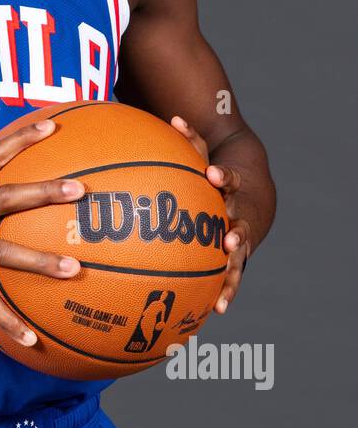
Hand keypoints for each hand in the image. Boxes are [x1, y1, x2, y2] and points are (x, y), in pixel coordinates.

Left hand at [170, 115, 250, 312]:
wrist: (255, 196)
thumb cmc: (217, 177)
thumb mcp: (205, 156)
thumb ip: (191, 140)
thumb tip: (173, 117)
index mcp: (231, 190)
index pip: (230, 180)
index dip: (224, 176)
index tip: (215, 175)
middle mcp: (239, 214)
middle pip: (241, 223)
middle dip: (236, 231)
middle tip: (229, 239)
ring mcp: (242, 237)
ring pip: (240, 255)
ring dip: (234, 267)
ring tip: (227, 284)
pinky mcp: (238, 257)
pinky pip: (232, 277)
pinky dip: (227, 291)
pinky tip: (217, 309)